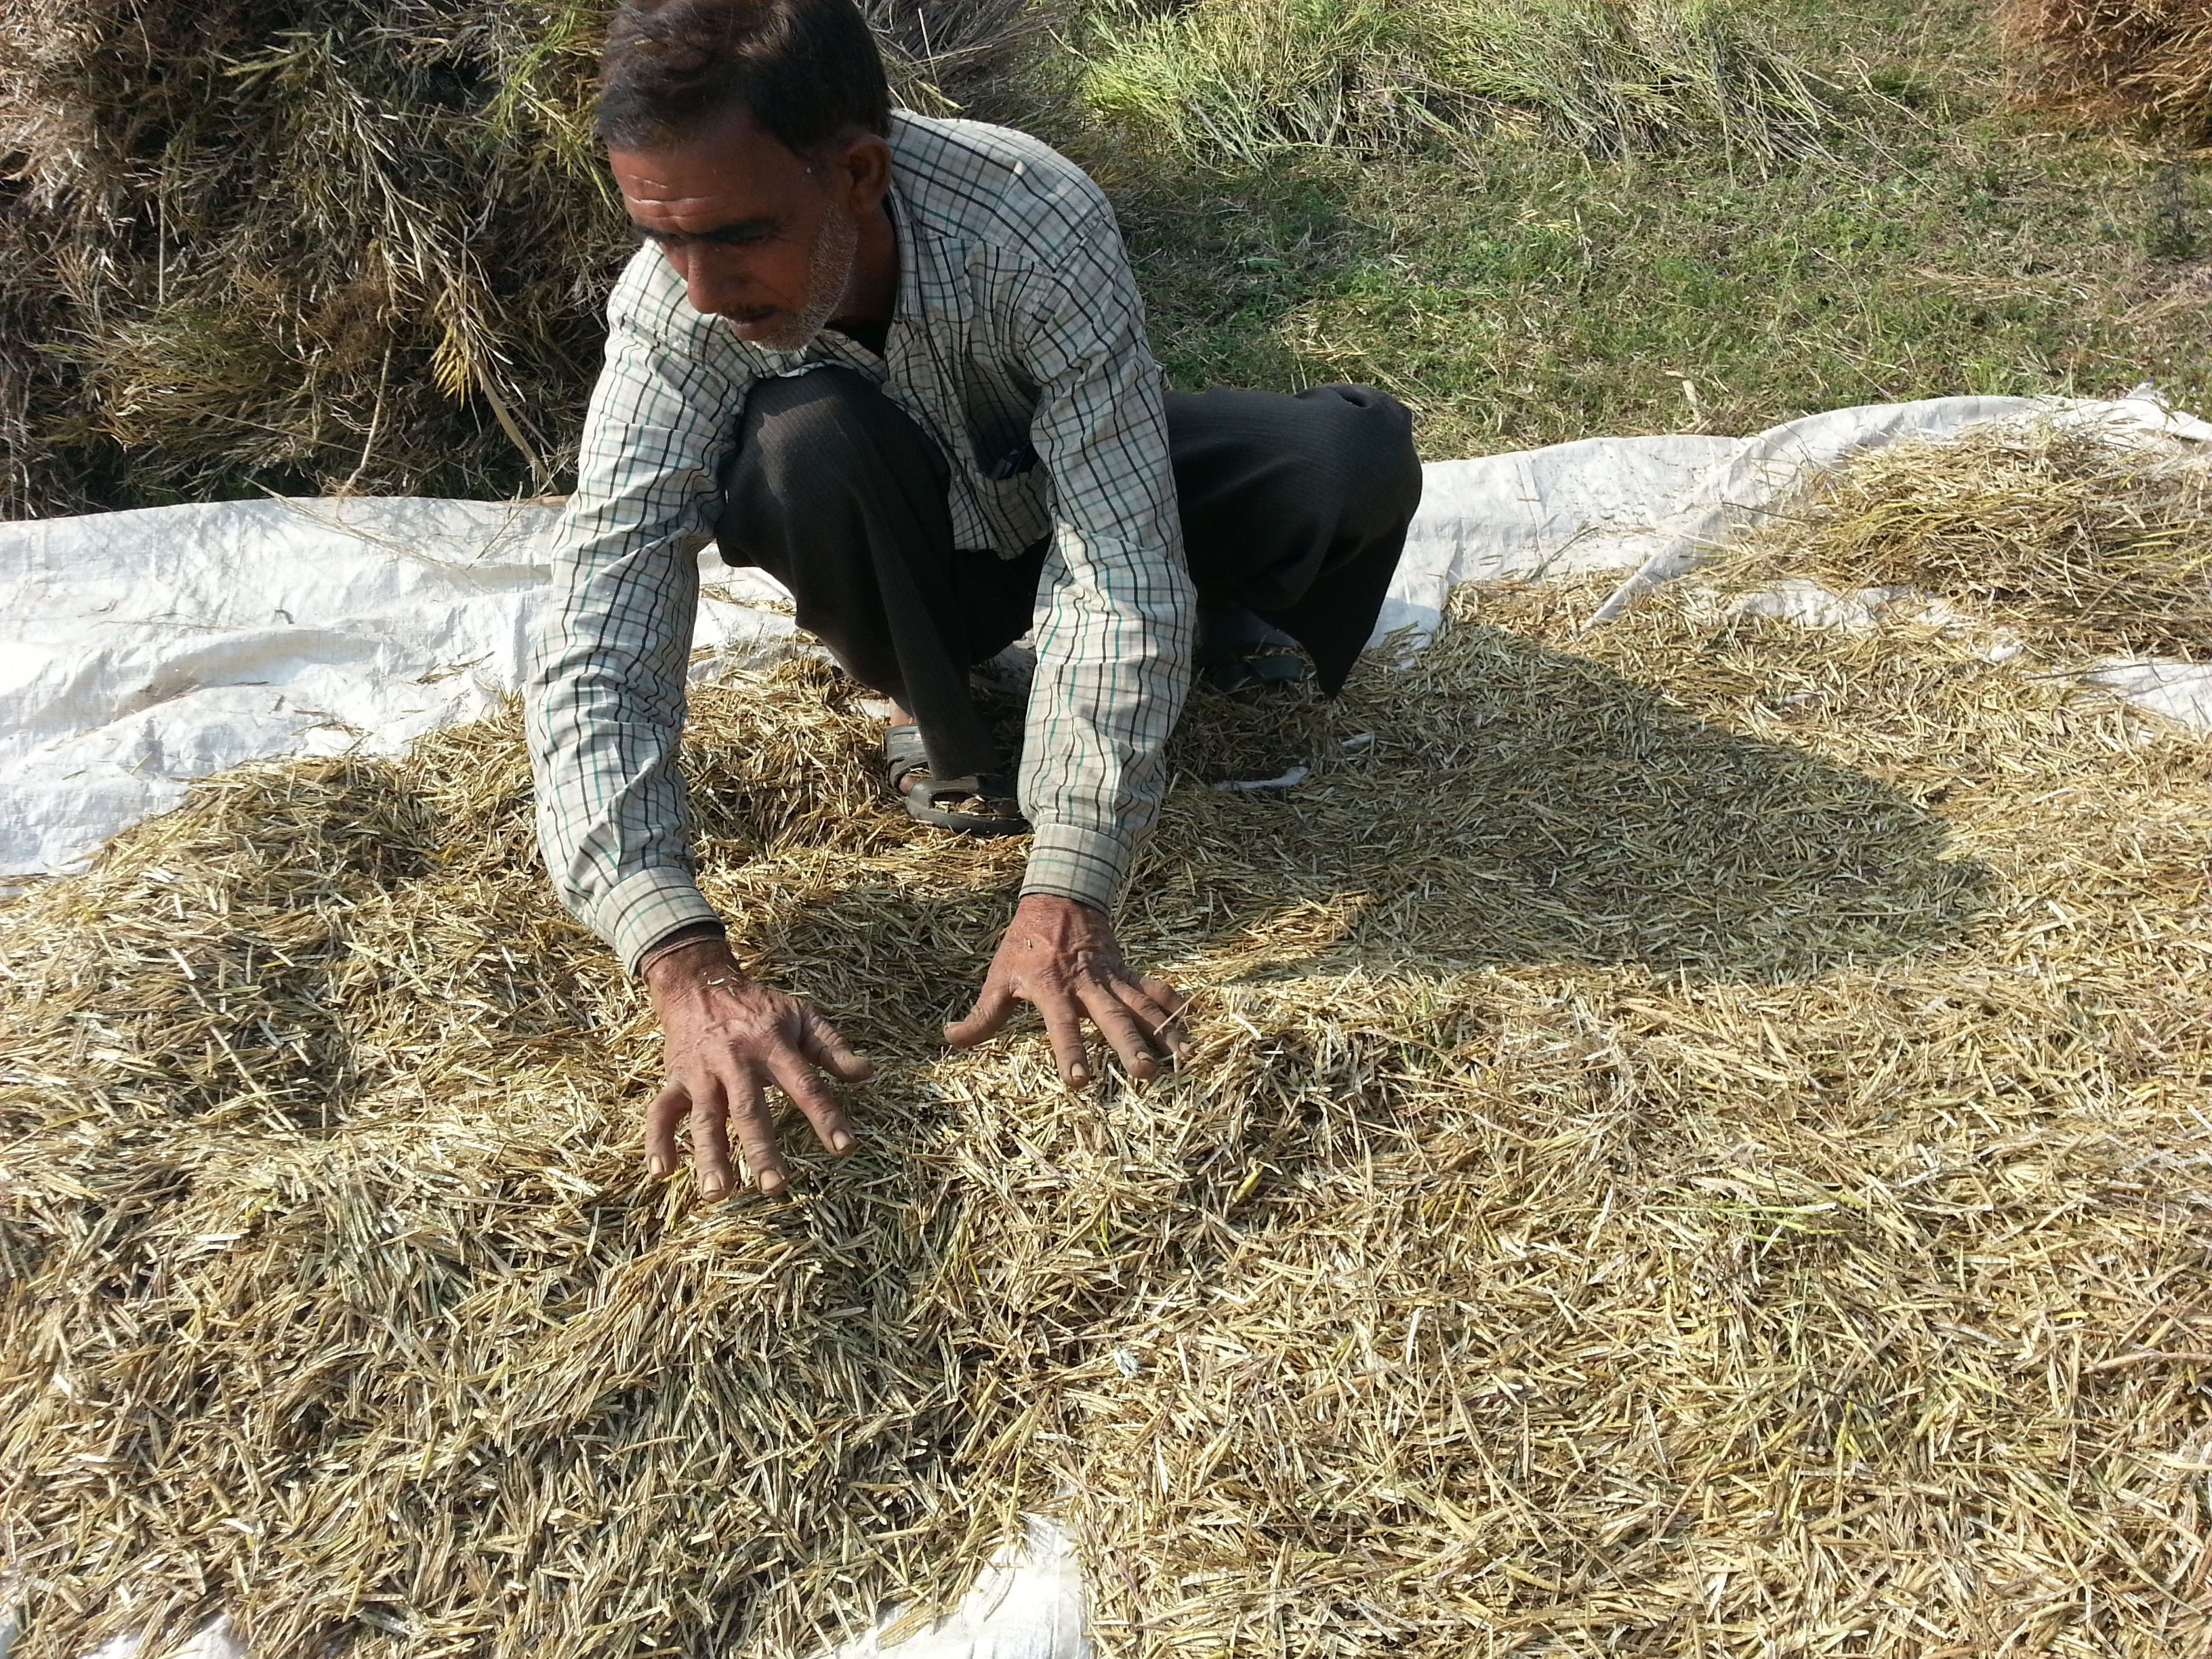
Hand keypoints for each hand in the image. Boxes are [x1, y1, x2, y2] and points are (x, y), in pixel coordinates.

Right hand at [641, 936, 871, 1198]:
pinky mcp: (676, 1079)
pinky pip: (661, 1111)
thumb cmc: (758, 1007)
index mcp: (773, 1046)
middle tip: (776, 1187)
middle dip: (761, 1149)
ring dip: (710, 1155)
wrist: (699, 983)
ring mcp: (702, 1073)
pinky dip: (657, 1140)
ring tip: (718, 1192)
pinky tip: (662, 1172)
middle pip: (749, 1109)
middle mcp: (736, 1062)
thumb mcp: (802, 1016)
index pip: (805, 1085)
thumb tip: (866, 1074)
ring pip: (704, 1117)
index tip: (844, 1147)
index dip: (826, 1116)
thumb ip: (833, 1049)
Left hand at [945, 894, 1188, 1084]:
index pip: (1061, 1027)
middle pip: (1113, 1018)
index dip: (1070, 1053)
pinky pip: (1156, 991)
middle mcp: (1088, 986)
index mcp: (1053, 989)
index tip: (1080, 1082)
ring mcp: (1113, 978)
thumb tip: (950, 1039)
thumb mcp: (999, 976)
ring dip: (1164, 1032)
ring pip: (1143, 1006)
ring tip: (1184, 1059)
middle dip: (1130, 1046)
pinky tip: (1193, 1032)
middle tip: (1145, 1073)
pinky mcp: (1129, 972)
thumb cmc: (1025, 943)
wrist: (1061, 897)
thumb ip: (981, 1015)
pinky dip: (1175, 1009)